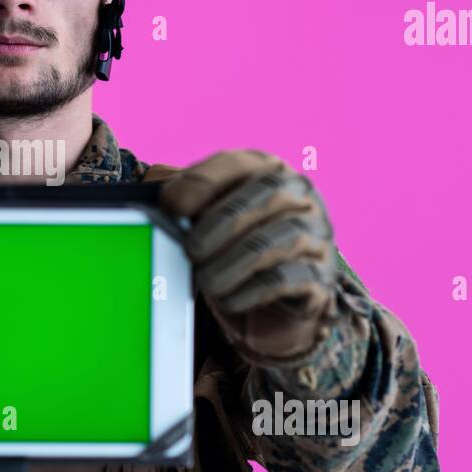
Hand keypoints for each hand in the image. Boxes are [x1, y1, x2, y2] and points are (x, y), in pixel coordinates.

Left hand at [159, 150, 339, 359]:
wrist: (270, 308)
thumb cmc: (230, 251)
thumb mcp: (204, 220)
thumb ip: (181, 201)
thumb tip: (150, 193)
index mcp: (267, 172)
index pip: (238, 164)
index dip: (202, 181)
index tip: (170, 205)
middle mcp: (300, 196)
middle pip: (268, 193)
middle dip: (222, 221)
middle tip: (190, 250)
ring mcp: (317, 235)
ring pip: (283, 237)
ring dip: (237, 261)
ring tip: (207, 282)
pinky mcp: (321, 277)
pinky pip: (291, 278)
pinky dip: (254, 290)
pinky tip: (229, 300)